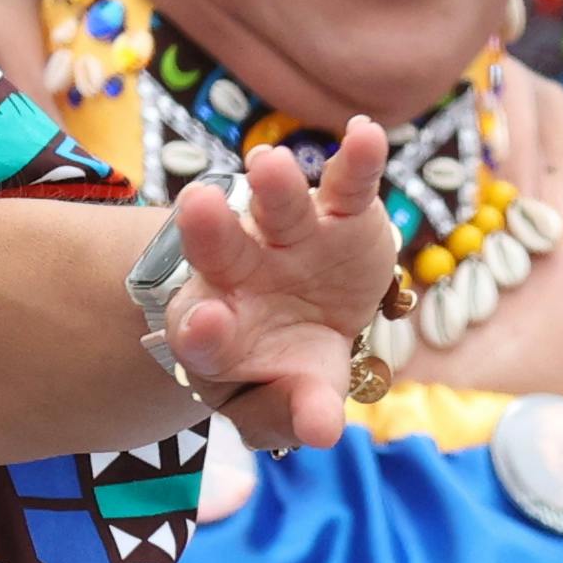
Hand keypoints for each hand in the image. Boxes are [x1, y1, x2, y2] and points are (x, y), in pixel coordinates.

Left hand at [153, 123, 399, 454]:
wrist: (303, 324)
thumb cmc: (279, 369)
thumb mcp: (283, 403)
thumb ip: (293, 413)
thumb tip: (323, 429)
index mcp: (213, 328)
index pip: (197, 331)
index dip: (201, 331)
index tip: (205, 325)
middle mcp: (241, 271)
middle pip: (219, 251)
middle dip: (210, 231)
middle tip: (199, 207)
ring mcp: (289, 237)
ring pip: (277, 208)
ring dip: (275, 188)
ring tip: (269, 165)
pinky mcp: (340, 215)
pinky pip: (348, 184)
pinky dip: (357, 159)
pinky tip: (365, 133)